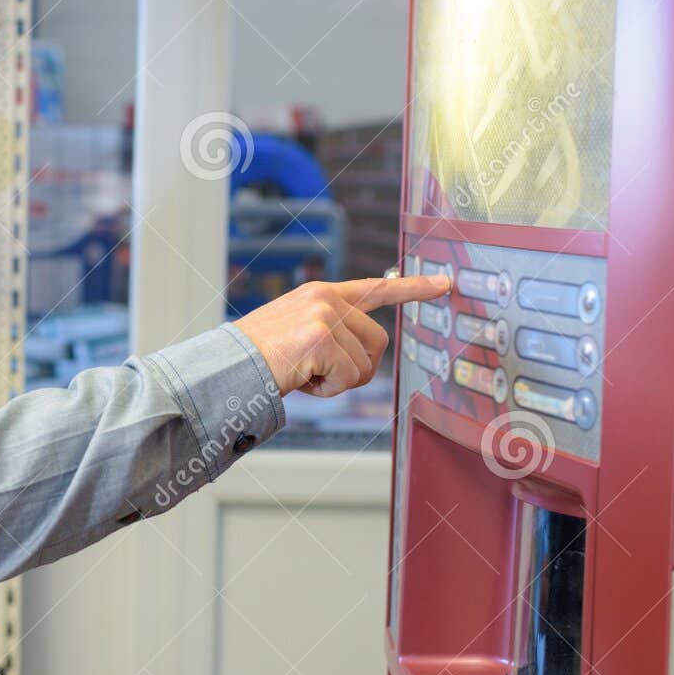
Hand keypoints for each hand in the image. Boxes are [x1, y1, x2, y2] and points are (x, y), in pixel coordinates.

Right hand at [234, 275, 449, 398]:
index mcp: (321, 294)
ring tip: (304, 374)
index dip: (414, 288)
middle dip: (357, 368)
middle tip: (321, 374)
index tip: (445, 284)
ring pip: (364, 366)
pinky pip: (349, 378)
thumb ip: (331, 332)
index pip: (376, 288)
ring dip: (338, 382)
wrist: (228, 366)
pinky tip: (301, 380)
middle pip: (379, 343)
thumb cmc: (258, 357)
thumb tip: (362, 357)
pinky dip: (327, 390)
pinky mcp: (321, 338)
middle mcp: (326, 298)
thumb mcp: (297, 332)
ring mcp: (324, 316)